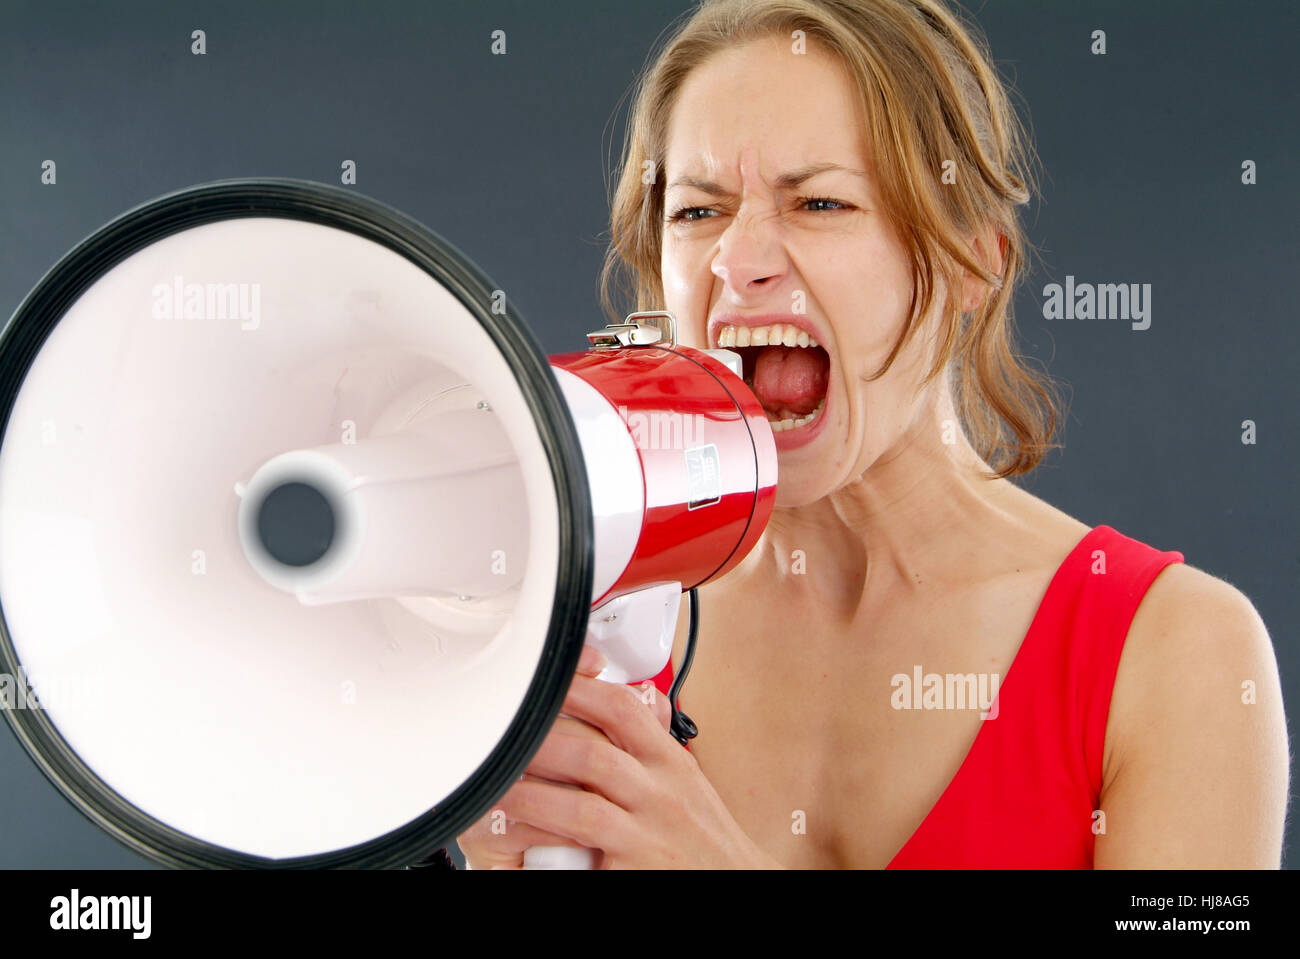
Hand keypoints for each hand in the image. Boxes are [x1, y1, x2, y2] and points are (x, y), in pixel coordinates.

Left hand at [464, 645, 778, 868]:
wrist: (740, 884)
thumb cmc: (707, 838)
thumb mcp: (689, 780)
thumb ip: (654, 744)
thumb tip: (627, 700)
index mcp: (672, 763)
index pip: (621, 708)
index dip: (576, 690)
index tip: (542, 682)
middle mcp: (662, 795)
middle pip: (591, 753)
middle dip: (539, 743)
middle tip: (500, 737)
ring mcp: (649, 837)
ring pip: (580, 807)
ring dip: (530, 795)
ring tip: (494, 789)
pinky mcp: (635, 874)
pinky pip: (584, 858)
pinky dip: (547, 846)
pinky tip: (519, 842)